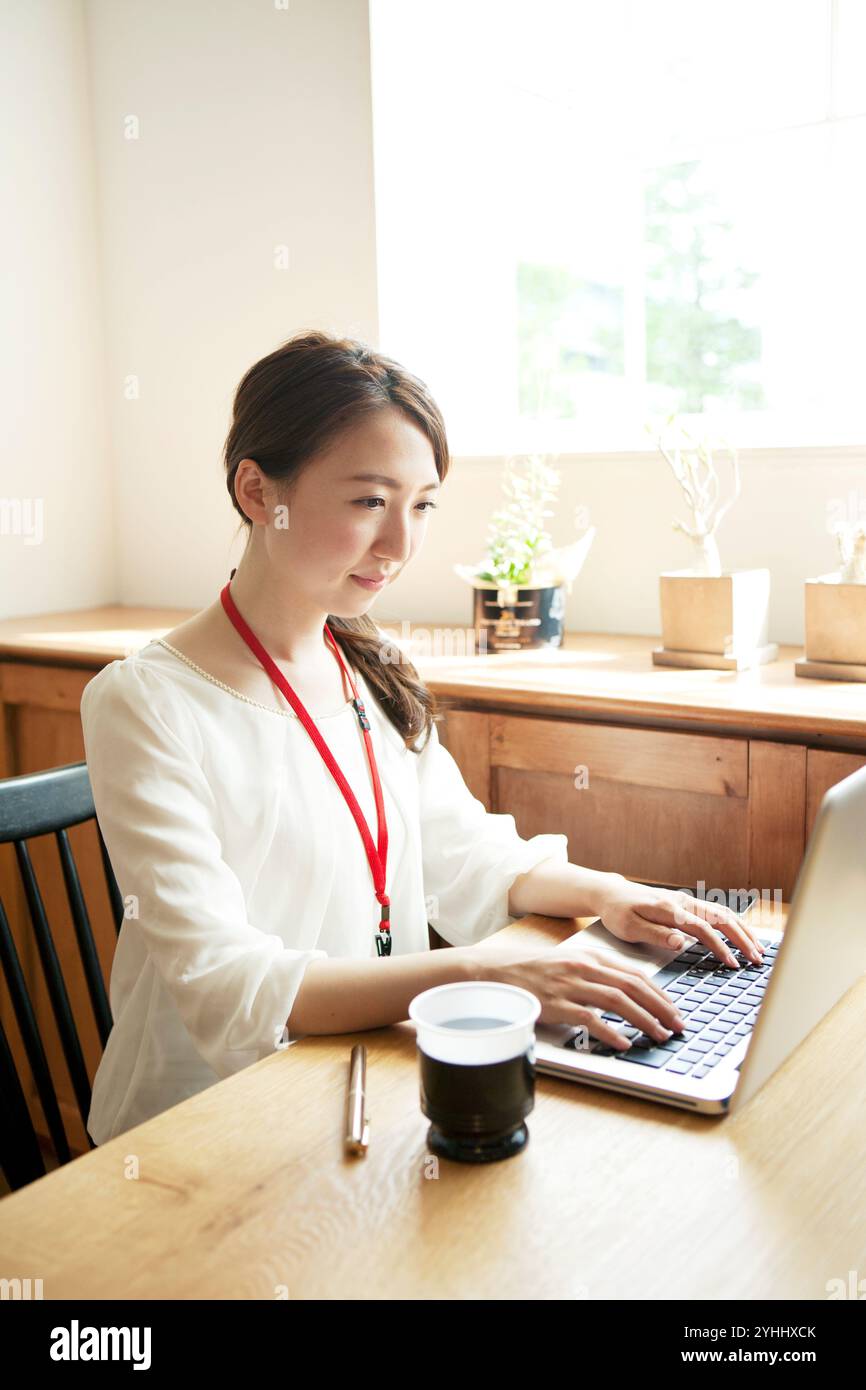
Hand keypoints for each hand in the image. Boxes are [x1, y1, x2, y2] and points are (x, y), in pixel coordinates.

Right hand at [469, 941, 684, 1047]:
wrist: (498, 972)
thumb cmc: (535, 970)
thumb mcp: (570, 963)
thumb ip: (596, 973)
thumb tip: (627, 992)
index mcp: (590, 957)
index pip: (635, 974)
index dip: (659, 993)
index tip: (674, 1009)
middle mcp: (584, 968)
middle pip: (633, 987)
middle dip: (661, 1007)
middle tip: (678, 1025)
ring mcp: (570, 985)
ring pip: (618, 1001)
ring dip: (644, 1020)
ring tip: (660, 1035)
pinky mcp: (557, 1004)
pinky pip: (590, 1019)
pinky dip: (611, 1032)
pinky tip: (624, 1043)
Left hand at [594, 875, 764, 966]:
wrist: (610, 893)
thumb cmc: (617, 913)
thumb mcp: (628, 927)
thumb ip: (655, 935)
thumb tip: (681, 942)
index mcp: (670, 910)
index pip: (703, 929)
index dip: (720, 947)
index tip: (733, 964)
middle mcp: (682, 902)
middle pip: (721, 918)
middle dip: (742, 938)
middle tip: (758, 959)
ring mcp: (686, 901)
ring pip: (723, 913)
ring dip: (742, 930)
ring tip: (758, 949)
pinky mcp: (686, 903)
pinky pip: (716, 912)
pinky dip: (734, 924)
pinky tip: (742, 935)